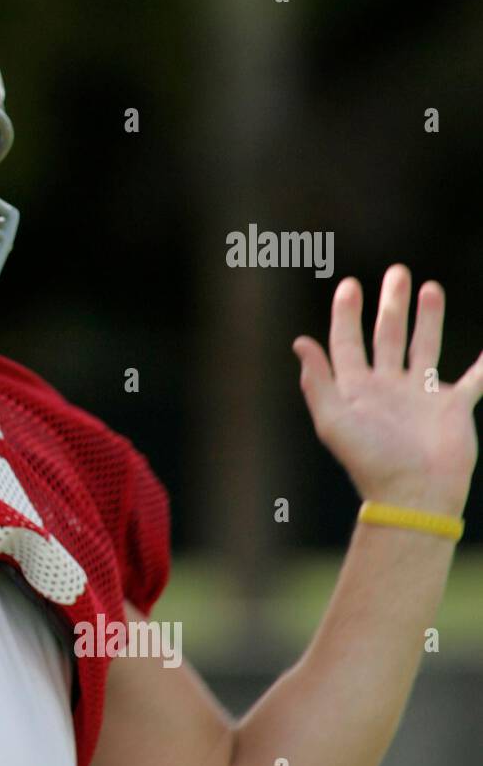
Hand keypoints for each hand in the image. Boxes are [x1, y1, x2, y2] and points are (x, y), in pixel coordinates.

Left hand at [292, 264, 481, 518]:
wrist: (414, 494)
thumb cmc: (370, 461)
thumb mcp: (333, 421)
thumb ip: (318, 382)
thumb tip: (299, 342)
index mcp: (356, 390)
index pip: (348, 343)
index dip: (347, 315)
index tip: (349, 286)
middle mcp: (387, 388)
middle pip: (388, 336)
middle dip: (391, 305)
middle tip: (396, 271)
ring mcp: (421, 396)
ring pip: (425, 347)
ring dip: (428, 318)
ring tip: (429, 287)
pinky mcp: (452, 407)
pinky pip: (475, 378)